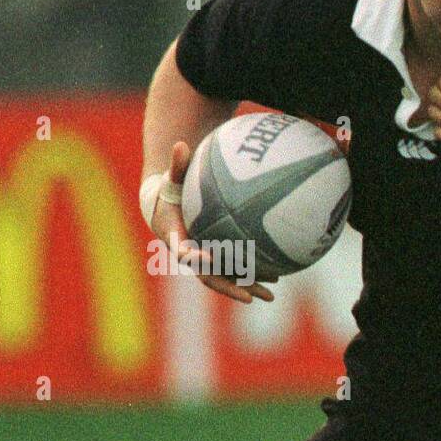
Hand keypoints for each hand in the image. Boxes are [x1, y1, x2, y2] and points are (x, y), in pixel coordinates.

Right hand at [148, 140, 274, 303]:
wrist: (165, 207)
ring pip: (226, 279)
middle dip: (229, 287)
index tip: (210, 257)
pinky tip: (276, 277)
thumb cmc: (170, 190)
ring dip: (248, 287)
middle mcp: (191, 256)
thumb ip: (177, 165)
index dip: (196, 257)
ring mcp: (204, 261)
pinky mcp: (216, 260)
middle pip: (209, 277)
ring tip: (271, 296)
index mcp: (177, 238)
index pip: (184, 252)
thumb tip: (180, 143)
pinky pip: (235, 271)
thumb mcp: (171, 177)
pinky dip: (253, 275)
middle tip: (249, 297)